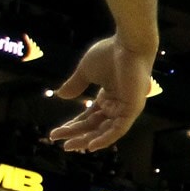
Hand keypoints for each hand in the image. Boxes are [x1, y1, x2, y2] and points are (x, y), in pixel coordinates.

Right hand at [49, 36, 155, 151]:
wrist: (127, 44)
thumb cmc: (110, 53)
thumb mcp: (86, 71)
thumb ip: (75, 85)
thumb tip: (60, 95)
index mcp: (108, 97)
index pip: (89, 117)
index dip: (72, 126)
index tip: (56, 132)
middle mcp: (117, 106)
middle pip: (94, 126)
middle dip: (75, 134)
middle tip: (58, 140)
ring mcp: (125, 109)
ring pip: (104, 131)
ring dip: (86, 139)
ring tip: (68, 146)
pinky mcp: (133, 109)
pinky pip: (118, 130)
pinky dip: (105, 139)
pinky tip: (90, 146)